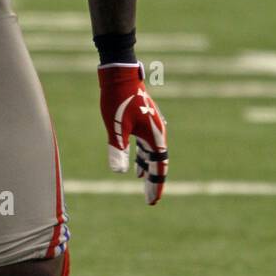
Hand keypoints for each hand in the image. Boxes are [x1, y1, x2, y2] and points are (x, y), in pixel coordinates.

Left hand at [98, 63, 167, 204]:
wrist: (120, 75)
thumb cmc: (118, 99)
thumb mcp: (116, 127)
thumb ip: (118, 149)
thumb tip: (119, 173)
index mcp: (155, 135)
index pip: (159, 166)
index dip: (156, 185)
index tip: (152, 201)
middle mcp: (157, 132)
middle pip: (157, 163)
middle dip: (153, 181)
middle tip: (150, 200)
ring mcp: (151, 127)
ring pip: (151, 154)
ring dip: (147, 169)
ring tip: (143, 185)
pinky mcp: (143, 122)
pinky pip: (146, 146)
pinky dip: (142, 158)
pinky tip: (135, 166)